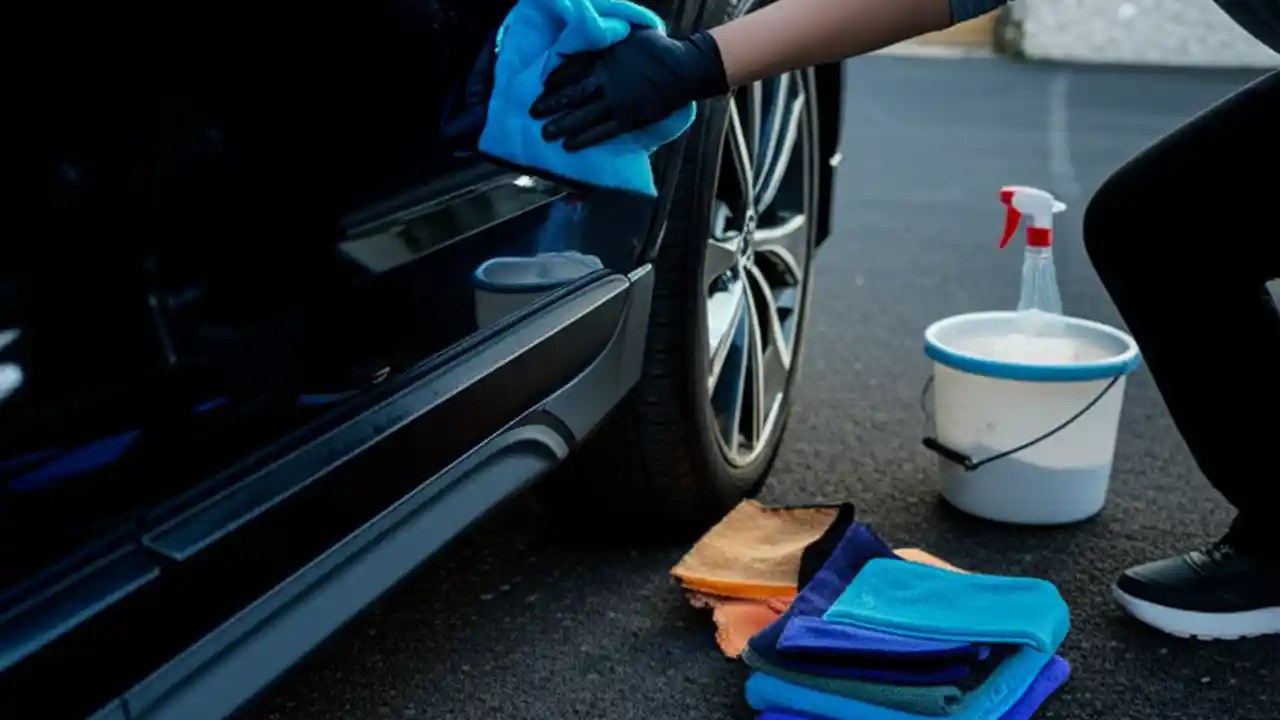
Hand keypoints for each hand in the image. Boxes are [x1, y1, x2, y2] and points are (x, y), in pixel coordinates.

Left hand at [530, 29, 728, 150]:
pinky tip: (569, 146)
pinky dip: (584, 139)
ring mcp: (618, 102)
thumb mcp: (628, 33)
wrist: (683, 69)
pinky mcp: (629, 119)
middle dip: (550, 104)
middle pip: (572, 94)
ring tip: (545, 134)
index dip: (554, 78)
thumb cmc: (656, 48)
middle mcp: (607, 80)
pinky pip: (602, 132)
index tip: (542, 86)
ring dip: (561, 125)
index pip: (571, 68)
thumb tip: (586, 34)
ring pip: (583, 115)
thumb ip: (606, 37)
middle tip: (533, 112)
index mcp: (605, 57)